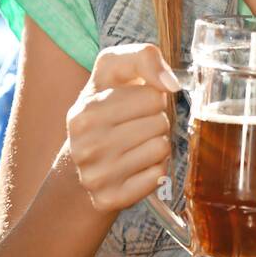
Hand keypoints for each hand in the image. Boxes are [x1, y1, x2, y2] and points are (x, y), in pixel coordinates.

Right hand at [66, 43, 178, 213]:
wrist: (84, 159)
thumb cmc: (106, 108)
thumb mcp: (114, 72)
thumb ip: (143, 58)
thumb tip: (170, 84)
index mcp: (84, 112)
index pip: (152, 96)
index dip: (153, 98)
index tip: (136, 105)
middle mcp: (85, 145)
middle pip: (159, 123)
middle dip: (156, 121)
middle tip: (137, 126)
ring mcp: (95, 175)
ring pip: (161, 149)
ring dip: (158, 144)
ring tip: (136, 144)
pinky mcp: (109, 198)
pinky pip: (158, 176)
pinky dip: (155, 169)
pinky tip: (136, 166)